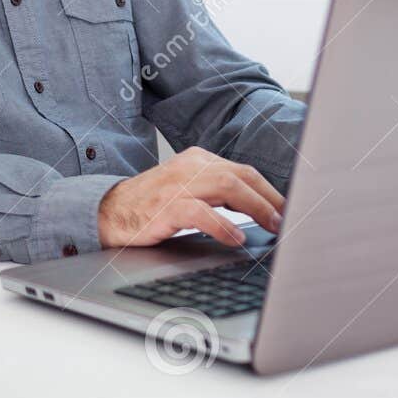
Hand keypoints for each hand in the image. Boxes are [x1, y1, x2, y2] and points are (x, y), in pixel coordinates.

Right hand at [97, 146, 284, 248]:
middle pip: (241, 176)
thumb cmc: (151, 206)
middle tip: (288, 220)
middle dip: (270, 198)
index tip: (289, 209)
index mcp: (197, 159)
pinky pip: (200, 212)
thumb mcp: (188, 190)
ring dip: (256, 207)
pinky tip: (237, 238)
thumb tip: (261, 211)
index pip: (243, 171)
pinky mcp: (165, 206)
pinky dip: (222, 225)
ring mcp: (177, 185)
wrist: (108, 212)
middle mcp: (189, 166)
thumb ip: (218, 194)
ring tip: (273, 225)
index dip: (270, 191)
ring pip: (227, 187)